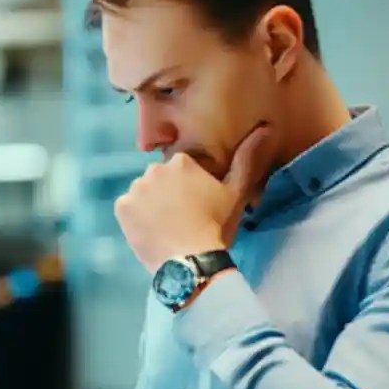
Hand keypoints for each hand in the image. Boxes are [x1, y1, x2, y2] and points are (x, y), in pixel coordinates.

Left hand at [115, 126, 277, 272]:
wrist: (190, 261)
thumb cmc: (216, 227)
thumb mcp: (236, 194)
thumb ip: (248, 160)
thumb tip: (266, 128)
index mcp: (182, 162)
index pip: (182, 170)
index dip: (190, 189)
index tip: (197, 207)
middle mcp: (155, 169)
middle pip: (161, 180)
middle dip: (168, 194)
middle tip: (182, 219)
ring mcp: (136, 188)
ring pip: (144, 194)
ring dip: (151, 206)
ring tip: (167, 228)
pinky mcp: (122, 207)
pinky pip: (128, 209)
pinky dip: (136, 219)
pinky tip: (151, 232)